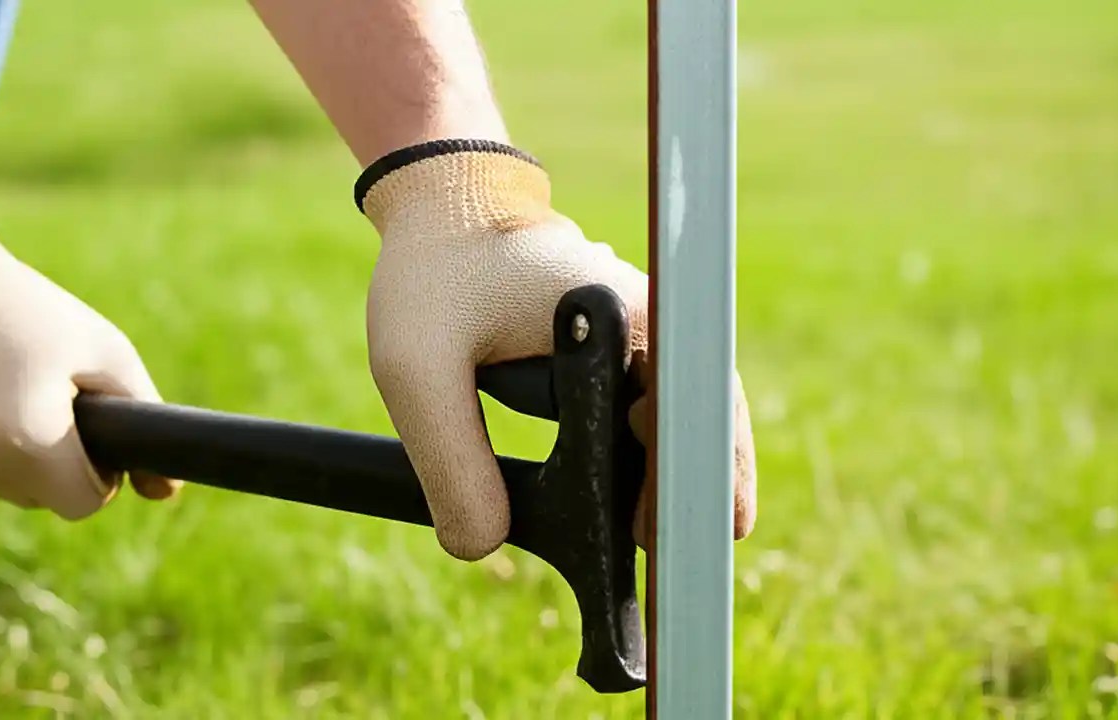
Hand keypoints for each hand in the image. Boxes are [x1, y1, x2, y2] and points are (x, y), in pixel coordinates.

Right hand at [0, 218, 178, 518]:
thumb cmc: (26, 310)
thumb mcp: (102, 349)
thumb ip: (142, 416)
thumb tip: (166, 492)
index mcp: (29, 438)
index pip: (83, 503)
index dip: (95, 471)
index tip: (85, 430)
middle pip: (38, 496)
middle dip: (51, 458)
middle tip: (38, 393)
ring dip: (6, 449)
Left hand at [357, 140, 754, 559]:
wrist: (442, 202)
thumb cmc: (432, 269)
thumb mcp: (417, 368)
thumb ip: (448, 460)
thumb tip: (480, 546)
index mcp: (624, 316)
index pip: (688, 411)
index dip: (689, 478)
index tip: (672, 532)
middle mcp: (651, 321)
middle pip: (699, 420)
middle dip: (683, 489)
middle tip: (657, 550)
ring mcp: (642, 330)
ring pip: (682, 417)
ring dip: (668, 474)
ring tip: (647, 536)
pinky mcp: (623, 343)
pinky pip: (654, 405)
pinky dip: (645, 452)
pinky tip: (630, 495)